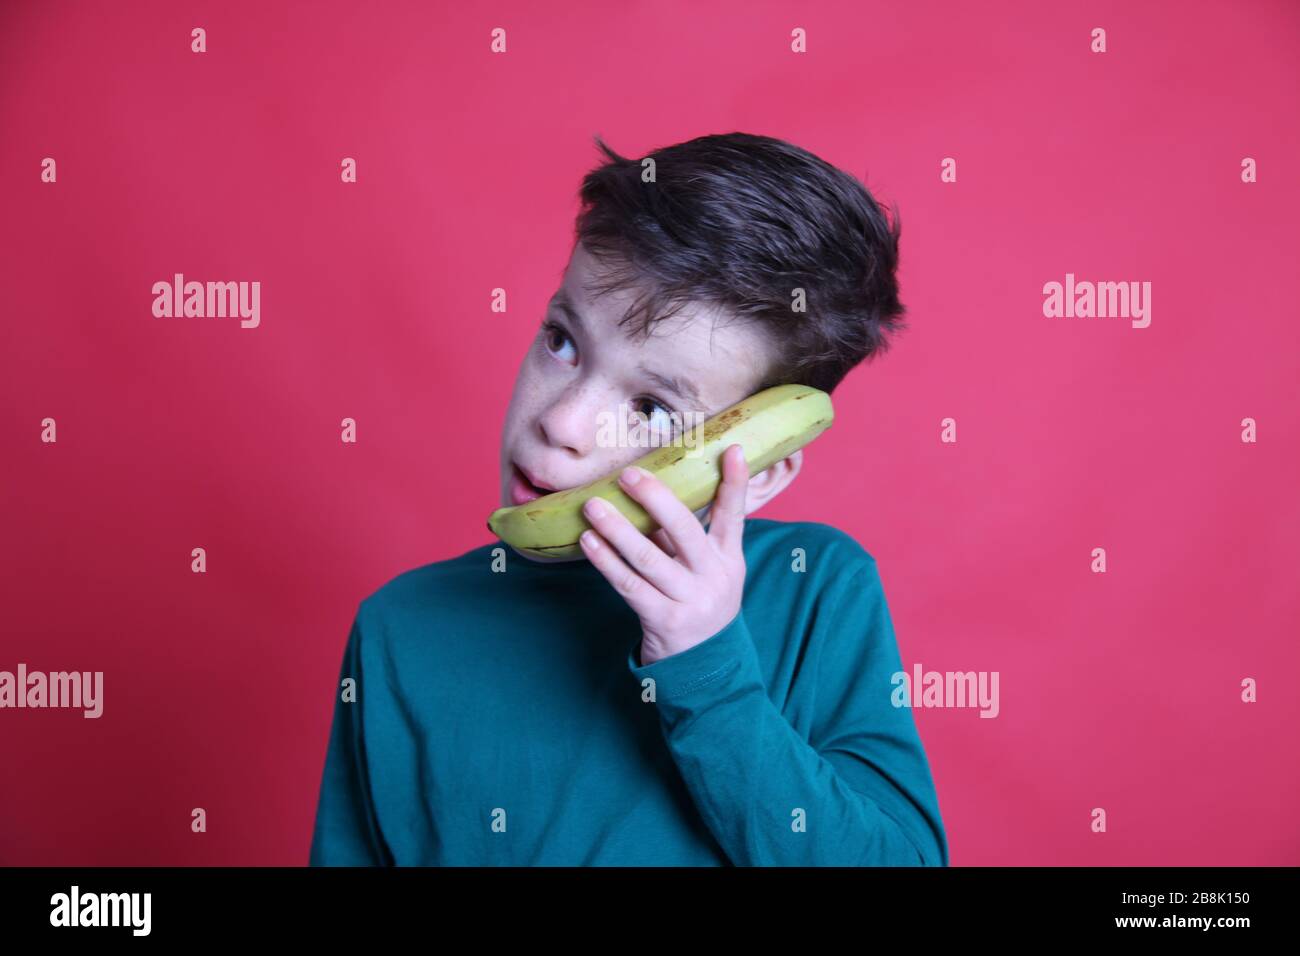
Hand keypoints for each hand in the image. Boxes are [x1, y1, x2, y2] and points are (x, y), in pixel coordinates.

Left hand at [579, 444, 748, 664]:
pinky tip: (588, 541)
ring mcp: (689, 600)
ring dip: (618, 529)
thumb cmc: (698, 602)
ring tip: (593, 505)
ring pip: (649, 558)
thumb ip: (688, 537)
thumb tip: (654, 490)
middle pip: (686, 530)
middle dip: (656, 499)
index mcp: (729, 559)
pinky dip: (606, 561)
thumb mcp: (709, 571)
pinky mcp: (663, 620)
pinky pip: (629, 585)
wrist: (704, 666)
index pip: (735, 516)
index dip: (735, 483)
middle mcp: (713, 577)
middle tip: (628, 474)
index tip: (730, 449)